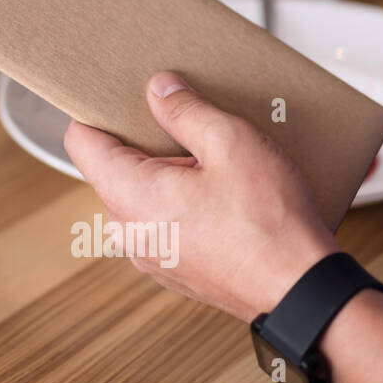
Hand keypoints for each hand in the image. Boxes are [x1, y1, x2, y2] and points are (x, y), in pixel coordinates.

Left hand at [62, 72, 339, 322]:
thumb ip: (185, 110)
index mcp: (129, 196)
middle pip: (111, 165)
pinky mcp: (171, 266)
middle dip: (143, 140)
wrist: (302, 292)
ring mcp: (148, 253)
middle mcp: (128, 230)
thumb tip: (158, 90)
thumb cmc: (270, 226)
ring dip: (167, 171)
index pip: (81, 140)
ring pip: (139, 193)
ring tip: (210, 160)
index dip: (98, 110)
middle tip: (183, 123)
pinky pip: (159, 220)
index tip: (121, 95)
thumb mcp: (230, 143)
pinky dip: (179, 201)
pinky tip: (219, 192)